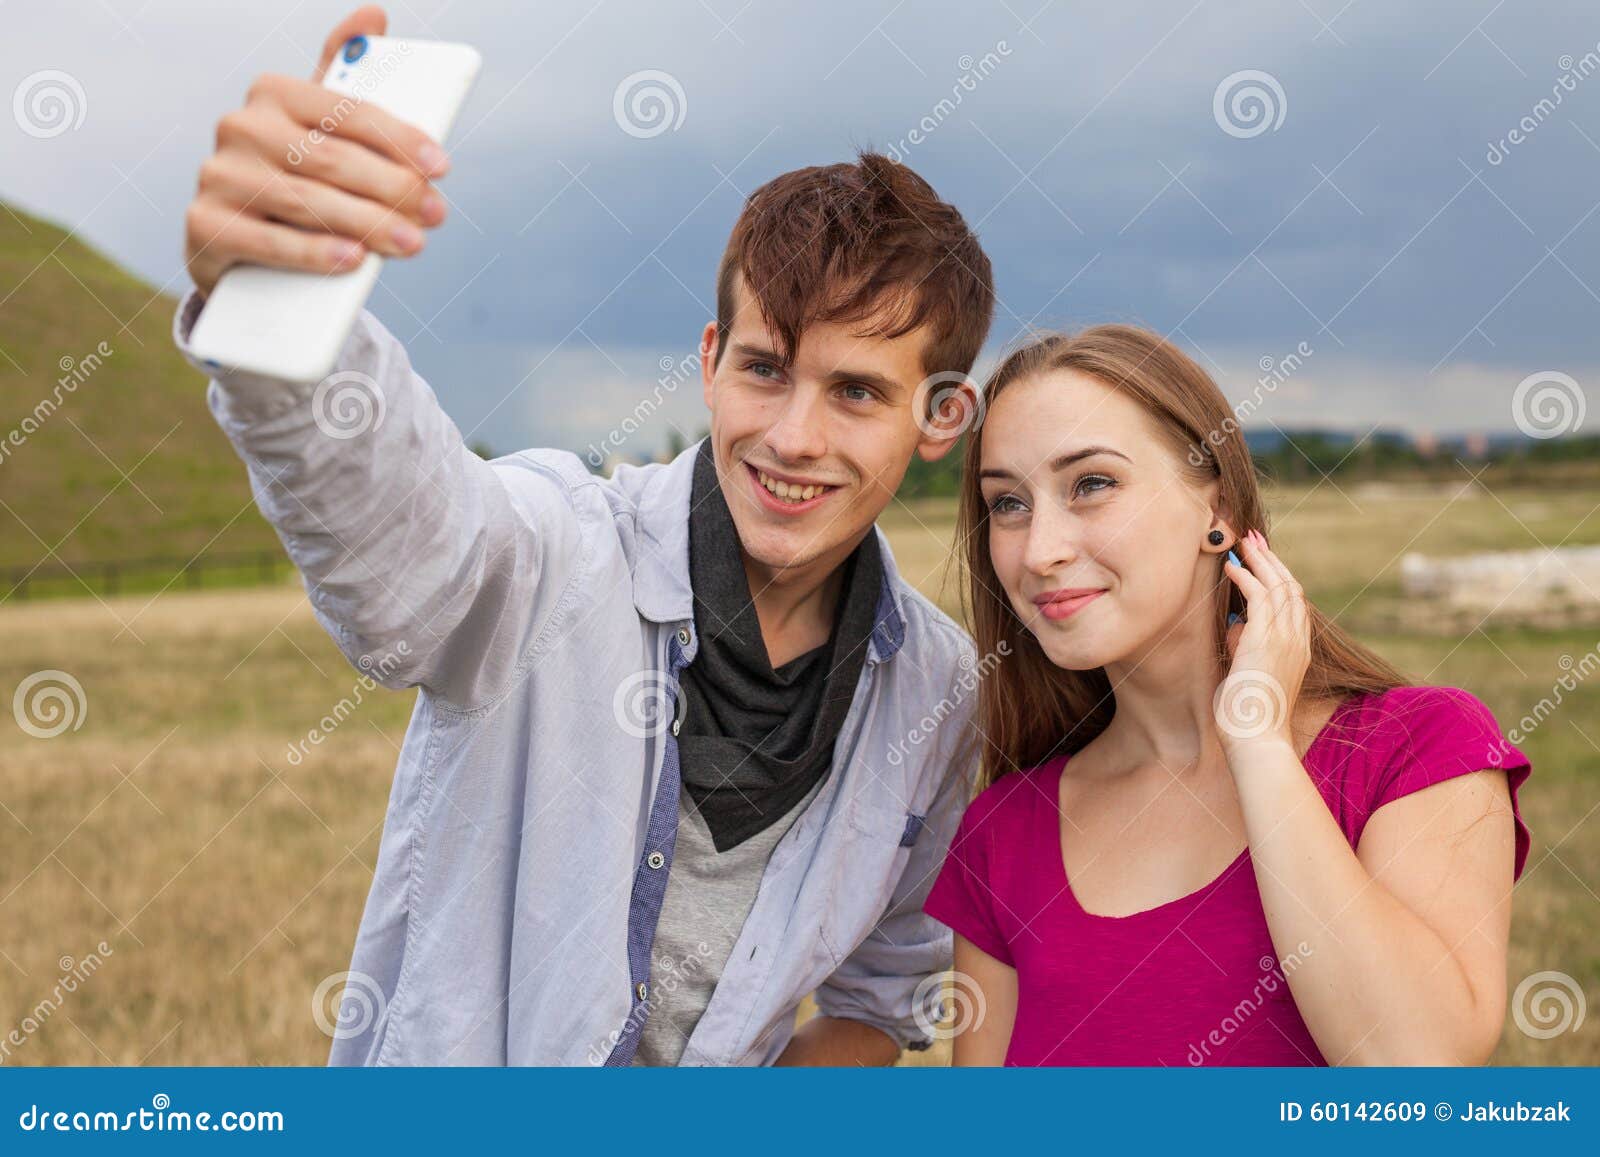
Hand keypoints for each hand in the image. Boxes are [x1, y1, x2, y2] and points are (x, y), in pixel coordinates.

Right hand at [183, 6, 450, 294]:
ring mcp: (219, 175)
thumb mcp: (319, 129)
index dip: (401, 139)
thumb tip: (374, 13)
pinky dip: (316, 252)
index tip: (442, 167)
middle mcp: (241, 126)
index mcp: (273, 92)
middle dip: (394, 189)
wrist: (234, 241)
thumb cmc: (294, 177)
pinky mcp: (205, 224)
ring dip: (369, 225)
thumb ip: (346, 82)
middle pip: (334, 160)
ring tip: (411, 243)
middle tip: (434, 213)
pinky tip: (354, 260)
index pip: (349, 112)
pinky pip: (270, 240)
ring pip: (309, 202)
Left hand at [1216, 529, 1310, 752]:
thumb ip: (1244, 645)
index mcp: (1299, 650)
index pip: (1293, 603)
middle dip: (1271, 560)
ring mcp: (1285, 639)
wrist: (1257, 739)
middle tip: (1253, 538)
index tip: (1262, 559)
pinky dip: (1244, 577)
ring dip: (1259, 561)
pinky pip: (1257, 597)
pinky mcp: (1266, 640)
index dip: (1279, 577)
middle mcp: (1298, 640)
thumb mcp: (1247, 671)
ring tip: (1241, 543)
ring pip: (1277, 586)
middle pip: (1290, 587)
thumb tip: (1234, 623)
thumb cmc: (1248, 715)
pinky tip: (1230, 566)